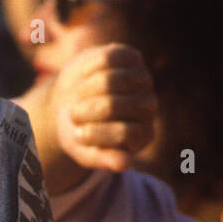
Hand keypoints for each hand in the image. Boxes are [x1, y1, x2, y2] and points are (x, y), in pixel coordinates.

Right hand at [52, 44, 156, 172]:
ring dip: (84, 90)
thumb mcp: (87, 152)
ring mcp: (142, 80)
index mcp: (143, 135)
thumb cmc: (81, 132)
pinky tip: (83, 78)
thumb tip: (124, 164)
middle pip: (114, 105)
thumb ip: (105, 159)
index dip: (97, 134)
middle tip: (73, 115)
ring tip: (76, 97)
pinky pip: (107, 59)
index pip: (125, 133)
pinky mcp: (131, 57)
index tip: (78, 135)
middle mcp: (148, 107)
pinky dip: (88, 70)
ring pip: (110, 80)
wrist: (74, 103)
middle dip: (86, 111)